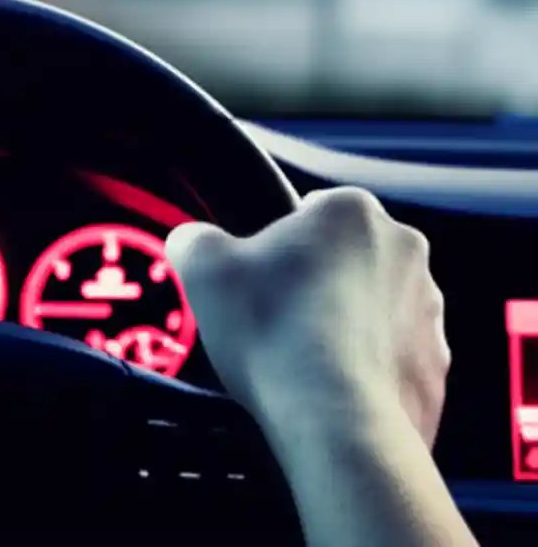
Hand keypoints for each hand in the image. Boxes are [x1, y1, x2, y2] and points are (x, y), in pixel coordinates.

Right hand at [165, 187, 449, 445]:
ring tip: (301, 362)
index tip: (258, 282)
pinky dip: (365, 370)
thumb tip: (193, 241)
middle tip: (275, 321)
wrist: (334, 419)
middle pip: (345, 258)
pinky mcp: (437, 364)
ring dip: (343, 325)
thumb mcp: (203, 269)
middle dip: (316, 283)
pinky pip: (391, 358)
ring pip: (371, 308)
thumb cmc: (270, 329)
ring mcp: (430, 309)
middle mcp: (404, 249)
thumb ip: (195, 240)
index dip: (277, 246)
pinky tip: (331, 391)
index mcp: (351, 211)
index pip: (309, 212)